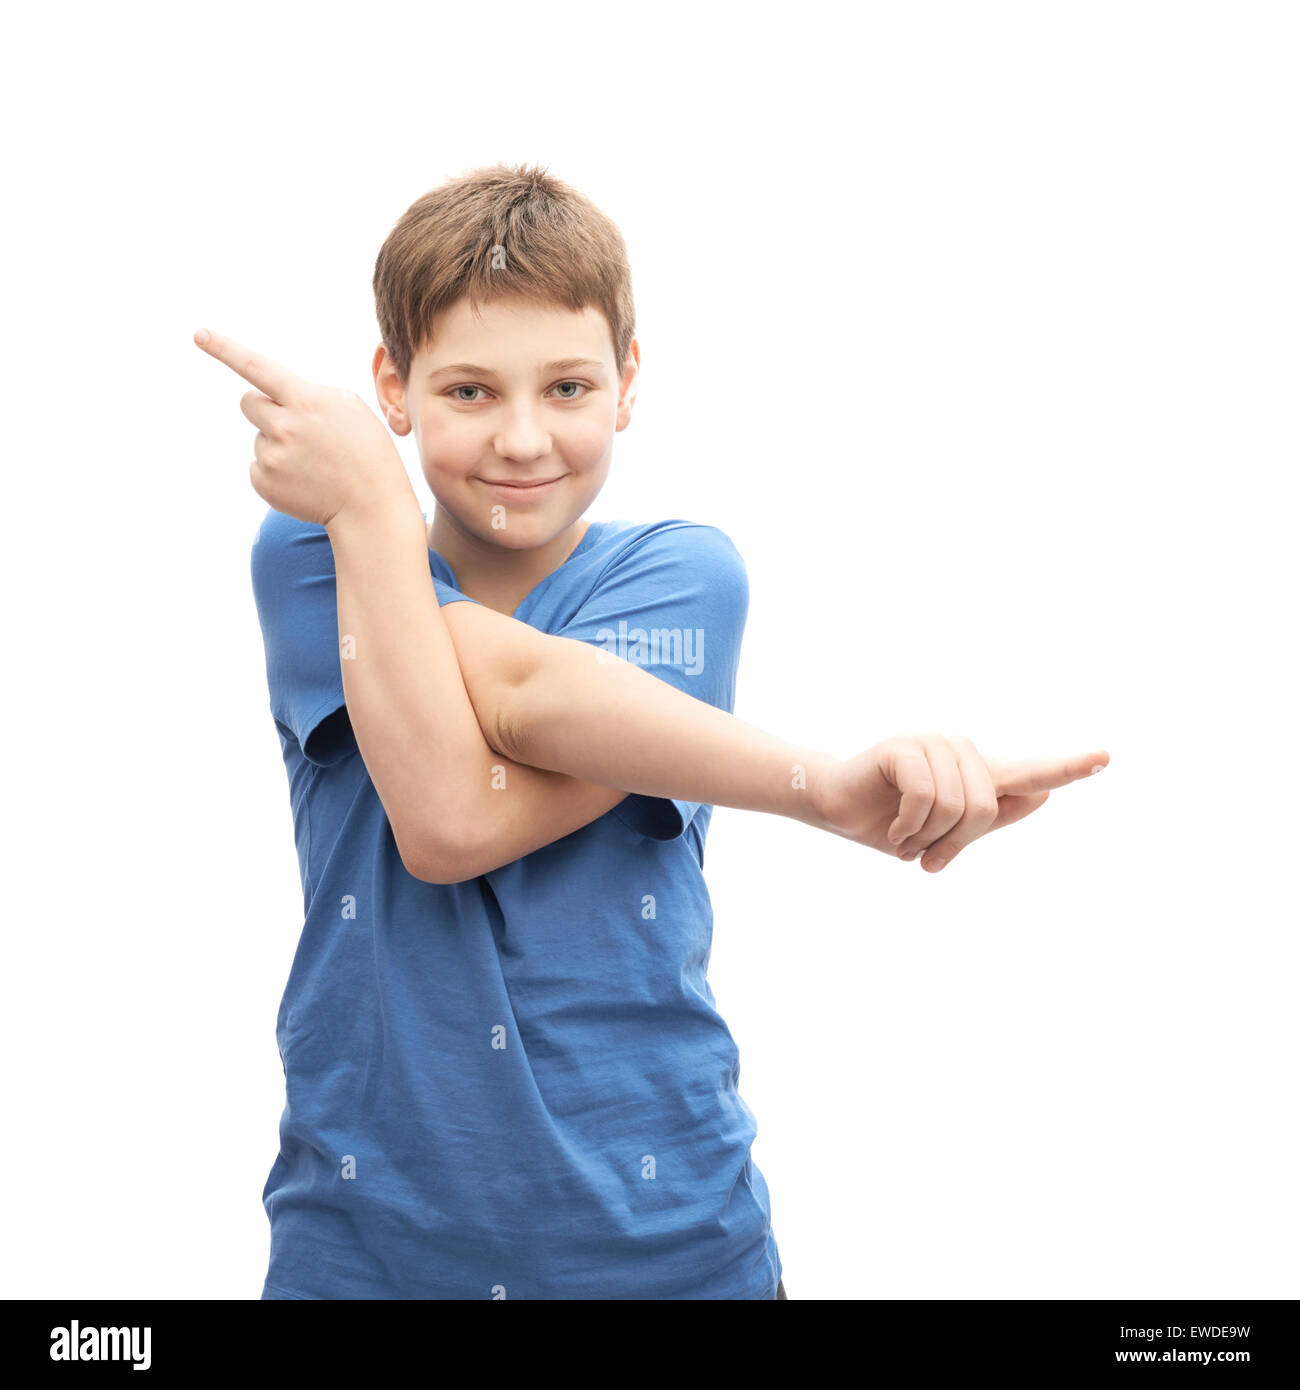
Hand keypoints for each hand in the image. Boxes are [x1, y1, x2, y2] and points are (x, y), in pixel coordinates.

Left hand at [193, 326, 413, 528]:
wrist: (371, 507)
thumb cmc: (367, 453)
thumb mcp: (350, 409)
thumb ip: (311, 393)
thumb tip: (280, 395)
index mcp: (305, 400)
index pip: (256, 366)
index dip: (224, 348)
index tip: (199, 334)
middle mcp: (284, 426)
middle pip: (249, 403)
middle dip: (267, 410)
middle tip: (299, 431)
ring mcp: (272, 457)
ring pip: (258, 437)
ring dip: (278, 446)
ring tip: (313, 464)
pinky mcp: (264, 483)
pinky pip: (256, 467)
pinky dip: (276, 473)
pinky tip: (304, 481)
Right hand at [811, 732, 1108, 871]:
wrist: (836, 810)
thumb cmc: (890, 823)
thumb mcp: (943, 834)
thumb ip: (989, 817)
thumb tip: (1044, 796)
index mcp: (976, 775)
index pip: (1031, 772)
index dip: (1069, 767)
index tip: (1105, 758)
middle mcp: (961, 753)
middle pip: (984, 808)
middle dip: (952, 844)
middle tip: (924, 858)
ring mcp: (933, 744)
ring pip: (955, 804)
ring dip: (925, 837)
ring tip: (904, 839)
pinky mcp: (905, 746)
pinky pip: (925, 794)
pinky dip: (909, 824)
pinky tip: (893, 828)